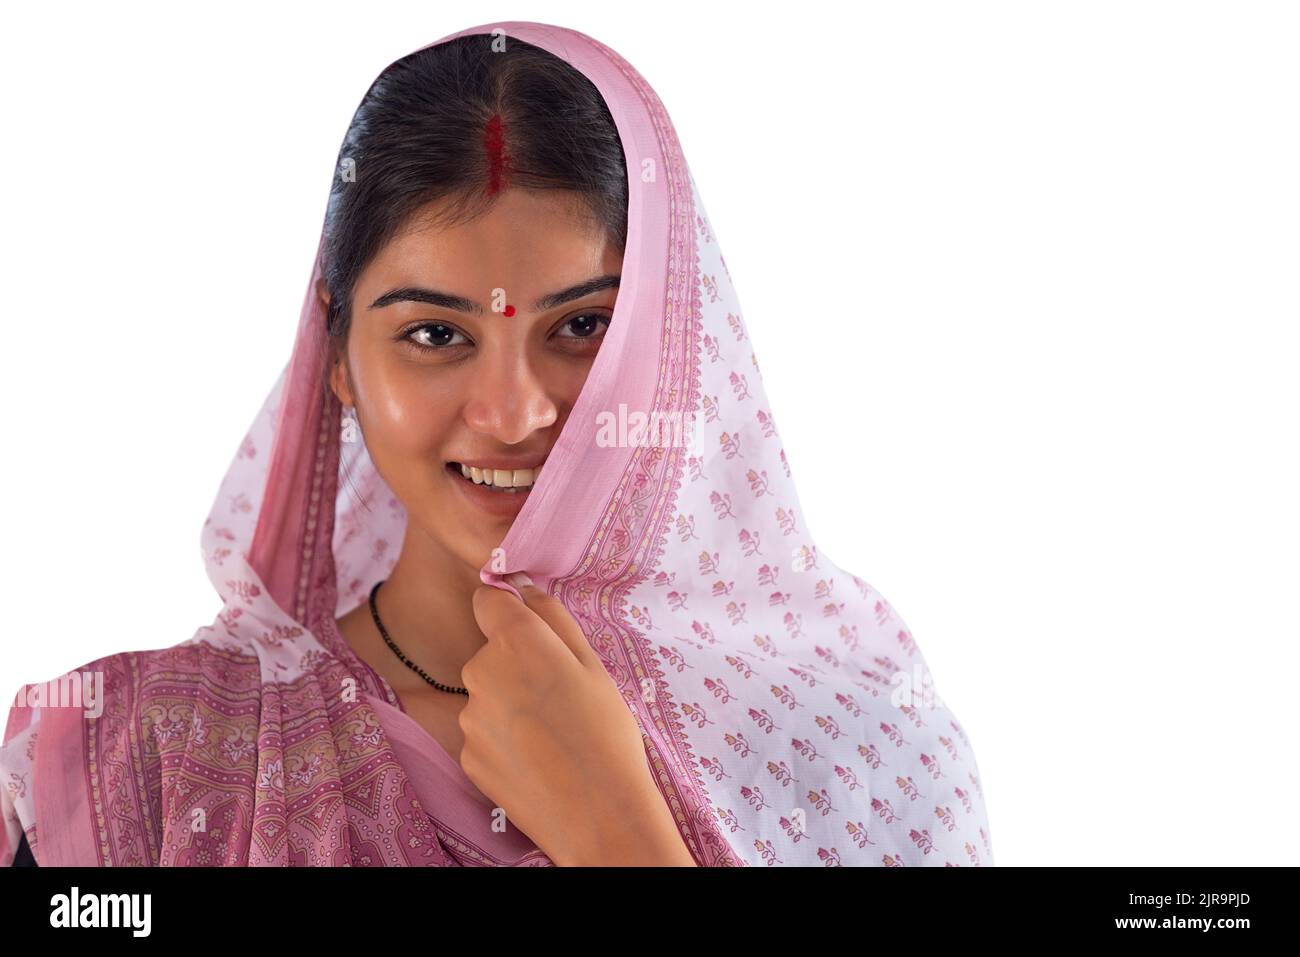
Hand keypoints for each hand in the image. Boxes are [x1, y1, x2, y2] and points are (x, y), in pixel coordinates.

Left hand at [462, 578, 696, 865]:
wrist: (598, 814)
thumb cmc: (605, 733)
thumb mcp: (593, 664)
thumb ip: (552, 617)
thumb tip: (523, 585)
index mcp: (515, 640)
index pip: (488, 598)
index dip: (509, 610)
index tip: (533, 632)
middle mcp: (481, 672)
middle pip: (490, 651)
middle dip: (517, 664)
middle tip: (559, 695)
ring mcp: (470, 717)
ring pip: (488, 694)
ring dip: (510, 704)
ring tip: (552, 733)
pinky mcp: (467, 755)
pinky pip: (484, 732)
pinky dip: (505, 739)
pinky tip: (537, 758)